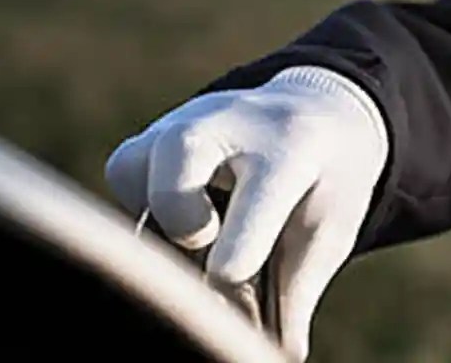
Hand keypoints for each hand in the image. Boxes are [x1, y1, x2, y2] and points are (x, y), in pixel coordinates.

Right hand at [104, 66, 388, 360]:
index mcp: (292, 148)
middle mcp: (232, 122)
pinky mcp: (153, 132)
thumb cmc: (324, 185)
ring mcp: (186, 119)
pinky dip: (139, 204)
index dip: (233, 263)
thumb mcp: (329, 231)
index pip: (252, 206)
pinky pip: (122, 171)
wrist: (317, 112)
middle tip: (207, 239)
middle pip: (178, 156)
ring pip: (133, 167)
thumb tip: (276, 354)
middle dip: (182, 216)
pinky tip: (179, 216)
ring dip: (155, 217)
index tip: (227, 287)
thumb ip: (296, 293)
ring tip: (198, 231)